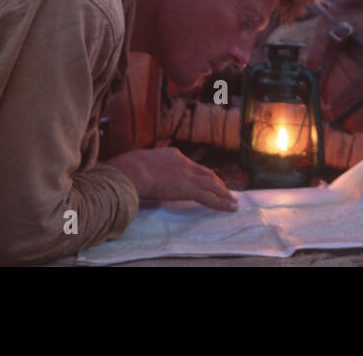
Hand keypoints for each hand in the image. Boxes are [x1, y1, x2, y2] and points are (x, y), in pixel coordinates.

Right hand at [103, 146, 238, 211]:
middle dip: (217, 182)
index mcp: (173, 155)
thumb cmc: (129, 167)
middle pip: (206, 173)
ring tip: (233, 201)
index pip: (191, 165)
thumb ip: (144, 166)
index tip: (205, 179)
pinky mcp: (189, 189)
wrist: (134, 169)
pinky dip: (222, 203)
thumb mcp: (139, 161)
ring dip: (224, 193)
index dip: (200, 173)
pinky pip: (210, 197)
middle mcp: (184, 163)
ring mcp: (188, 175)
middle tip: (225, 190)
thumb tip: (138, 171)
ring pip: (212, 184)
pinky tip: (231, 207)